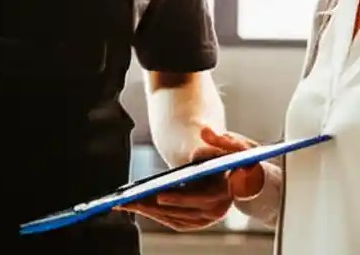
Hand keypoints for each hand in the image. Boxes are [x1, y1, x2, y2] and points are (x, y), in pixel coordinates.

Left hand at [116, 126, 263, 230]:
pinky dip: (156, 214)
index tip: (159, 196)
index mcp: (231, 187)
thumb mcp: (215, 137)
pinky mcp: (198, 219)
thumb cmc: (210, 142)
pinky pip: (177, 221)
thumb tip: (204, 137)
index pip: (207, 199)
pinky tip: (135, 206)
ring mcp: (210, 215)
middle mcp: (223, 206)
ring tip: (127, 204)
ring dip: (154, 213)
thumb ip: (214, 138)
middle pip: (190, 213)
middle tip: (136, 201)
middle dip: (161, 208)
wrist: (206, 151)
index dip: (183, 199)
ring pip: (180, 219)